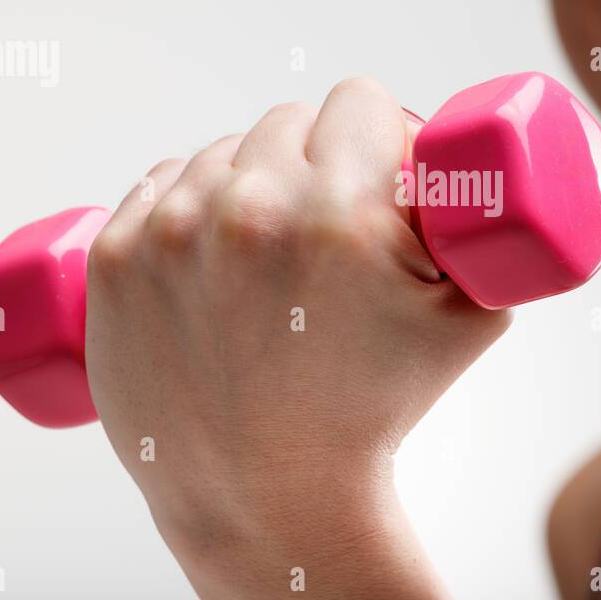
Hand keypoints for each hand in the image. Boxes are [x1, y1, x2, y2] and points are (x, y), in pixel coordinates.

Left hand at [83, 78, 509, 599]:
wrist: (267, 499)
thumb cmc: (373, 409)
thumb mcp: (470, 318)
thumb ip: (483, 232)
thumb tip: (486, 170)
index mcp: (341, 215)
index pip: (360, 101)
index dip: (380, 133)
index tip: (379, 176)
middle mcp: (248, 211)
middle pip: (289, 119)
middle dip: (317, 160)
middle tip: (327, 228)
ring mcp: (170, 234)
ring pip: (222, 150)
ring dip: (249, 181)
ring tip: (266, 257)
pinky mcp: (114, 259)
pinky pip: (157, 182)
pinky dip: (184, 204)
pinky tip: (208, 255)